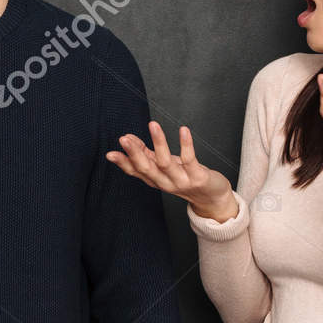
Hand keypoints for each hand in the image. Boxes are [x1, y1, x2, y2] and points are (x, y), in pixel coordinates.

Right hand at [104, 120, 239, 222]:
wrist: (211, 197)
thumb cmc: (185, 178)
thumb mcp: (163, 166)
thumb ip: (145, 153)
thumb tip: (127, 138)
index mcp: (155, 179)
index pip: (135, 172)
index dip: (123, 163)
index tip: (111, 153)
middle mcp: (165, 182)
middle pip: (147, 168)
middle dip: (135, 153)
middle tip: (124, 139)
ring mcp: (182, 181)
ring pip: (166, 162)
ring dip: (158, 143)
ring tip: (153, 125)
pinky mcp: (198, 177)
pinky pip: (190, 160)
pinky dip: (186, 144)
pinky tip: (183, 130)